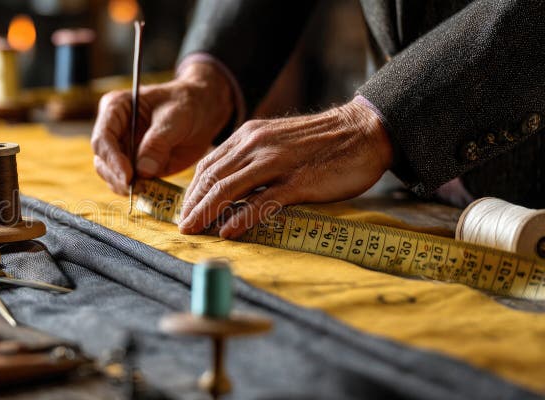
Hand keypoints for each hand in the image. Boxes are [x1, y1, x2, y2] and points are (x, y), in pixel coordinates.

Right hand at [91, 62, 233, 194]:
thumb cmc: (187, 104)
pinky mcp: (135, 166)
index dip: (112, 159)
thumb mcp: (176, 117)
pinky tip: (150, 192)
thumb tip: (143, 170)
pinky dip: (137, 191)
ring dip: (125, 187)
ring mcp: (122, 150)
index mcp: (116, 108)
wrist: (202, 112)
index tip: (128, 176)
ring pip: (111, 175)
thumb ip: (159, 142)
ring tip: (146, 190)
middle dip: (117, 177)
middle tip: (136, 189)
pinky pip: (128, 183)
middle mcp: (114, 130)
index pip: (103, 137)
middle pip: (102, 160)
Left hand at [178, 99, 392, 238]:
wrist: (363, 131)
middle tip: (182, 227)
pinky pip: (262, 201)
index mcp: (249, 136)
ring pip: (229, 188)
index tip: (184, 211)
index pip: (208, 165)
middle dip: (193, 204)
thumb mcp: (277, 143)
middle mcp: (257, 146)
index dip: (192, 190)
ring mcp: (277, 163)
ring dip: (207, 212)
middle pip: (212, 178)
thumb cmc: (320, 143)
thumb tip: (228, 186)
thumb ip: (252, 159)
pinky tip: (228, 232)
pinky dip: (241, 218)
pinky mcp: (298, 181)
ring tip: (194, 230)